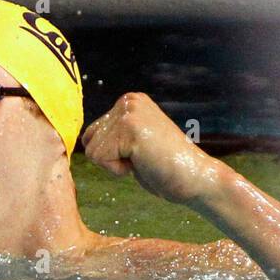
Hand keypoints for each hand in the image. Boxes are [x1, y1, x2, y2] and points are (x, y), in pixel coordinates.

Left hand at [81, 92, 226, 205]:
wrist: (196, 178)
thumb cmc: (165, 167)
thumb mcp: (132, 142)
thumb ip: (113, 135)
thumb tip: (84, 139)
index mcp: (129, 101)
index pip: (91, 134)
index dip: (111, 154)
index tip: (139, 153)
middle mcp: (128, 101)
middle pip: (88, 141)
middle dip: (111, 159)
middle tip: (143, 158)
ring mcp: (129, 113)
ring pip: (92, 151)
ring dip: (115, 164)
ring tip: (143, 159)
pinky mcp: (129, 129)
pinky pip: (100, 159)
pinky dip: (118, 170)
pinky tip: (143, 162)